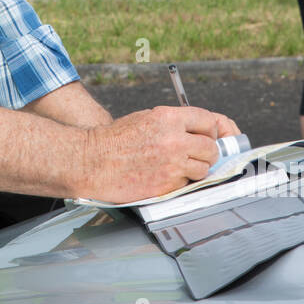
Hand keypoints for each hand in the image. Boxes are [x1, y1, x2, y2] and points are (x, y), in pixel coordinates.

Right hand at [80, 105, 239, 203]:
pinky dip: (179, 182)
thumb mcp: (145, 118)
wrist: (93, 161)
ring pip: (203, 169)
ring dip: (195, 169)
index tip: (208, 135)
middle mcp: (174, 140)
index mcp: (168, 118)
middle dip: (207, 152)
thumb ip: (172, 123)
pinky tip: (163, 175)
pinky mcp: (167, 185)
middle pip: (211, 148)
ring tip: (177, 166)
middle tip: (197, 154)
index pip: (208, 121)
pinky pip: (186, 183)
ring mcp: (172, 164)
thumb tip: (194, 131)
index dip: (210, 130)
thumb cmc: (114, 140)